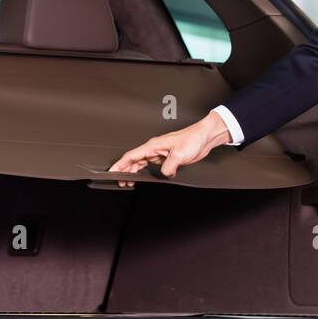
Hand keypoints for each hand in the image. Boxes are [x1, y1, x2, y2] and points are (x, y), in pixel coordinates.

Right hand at [107, 111, 231, 183]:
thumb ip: (169, 166)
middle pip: (133, 160)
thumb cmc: (193, 139)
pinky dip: (144, 171)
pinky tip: (144, 177)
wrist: (205, 137)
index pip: (131, 155)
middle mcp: (154, 148)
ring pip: (141, 162)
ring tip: (128, 182)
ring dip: (133, 172)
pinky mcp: (167, 157)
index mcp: (153, 145)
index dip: (120, 164)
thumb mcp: (180, 154)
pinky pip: (151, 165)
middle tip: (119, 182)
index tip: (112, 172)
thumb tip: (164, 174)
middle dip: (124, 170)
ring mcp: (160, 153)